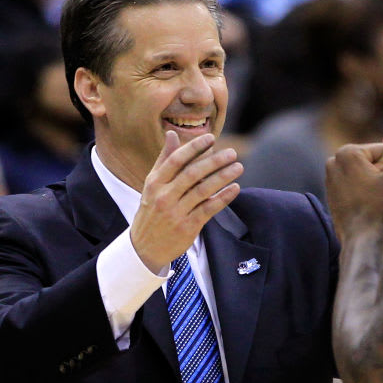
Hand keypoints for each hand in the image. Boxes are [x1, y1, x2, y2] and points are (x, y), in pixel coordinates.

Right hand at [130, 131, 242, 272]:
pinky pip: (209, 209)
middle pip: (192, 174)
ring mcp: (176, 212)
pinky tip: (235, 188)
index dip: (194, 148)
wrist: (144, 248)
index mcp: (154, 183)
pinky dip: (223, 198)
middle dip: (214, 161)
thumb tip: (171, 134)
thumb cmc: (152, 210)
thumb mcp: (152, 185)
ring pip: (203, 191)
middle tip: (232, 152)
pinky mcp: (187, 227)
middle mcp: (164, 196)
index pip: (176, 160)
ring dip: (223, 177)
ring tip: (238, 167)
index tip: (211, 138)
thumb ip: (164, 159)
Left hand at [326, 135, 382, 235]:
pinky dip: (364, 191)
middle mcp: (334, 161)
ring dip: (375, 182)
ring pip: (365, 172)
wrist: (363, 239)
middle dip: (382, 173)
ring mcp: (330, 177)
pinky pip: (356, 184)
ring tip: (373, 199)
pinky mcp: (332, 192)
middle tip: (380, 194)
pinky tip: (366, 204)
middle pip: (372, 160)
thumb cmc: (381, 207)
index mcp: (347, 152)